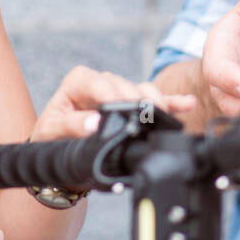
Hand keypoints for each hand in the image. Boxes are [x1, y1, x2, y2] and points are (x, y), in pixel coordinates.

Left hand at [31, 65, 196, 141]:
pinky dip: (171, 102)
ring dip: (156, 102)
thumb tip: (94, 123)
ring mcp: (120, 93)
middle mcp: (101, 82)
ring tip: (165, 115)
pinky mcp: (133, 106)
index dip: (113, 95)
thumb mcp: (52, 132)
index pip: (100, 82)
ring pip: (142, 91)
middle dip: (137, 101)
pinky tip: (187, 104)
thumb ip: (71, 126)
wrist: (59, 158)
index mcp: (79, 81)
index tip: (122, 111)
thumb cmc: (52, 140)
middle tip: (148, 118)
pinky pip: (154, 102)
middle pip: (125, 86)